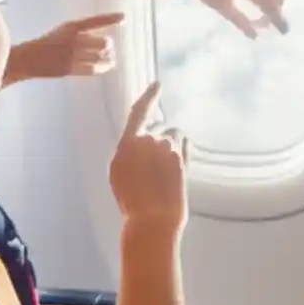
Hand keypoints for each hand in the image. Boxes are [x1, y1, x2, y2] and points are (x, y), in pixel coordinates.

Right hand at [4, 13, 123, 85]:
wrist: (28, 58)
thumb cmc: (47, 43)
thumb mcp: (63, 31)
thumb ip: (81, 32)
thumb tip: (104, 38)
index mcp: (71, 26)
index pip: (95, 20)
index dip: (110, 18)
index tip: (123, 16)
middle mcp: (73, 39)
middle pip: (102, 42)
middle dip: (109, 46)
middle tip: (110, 49)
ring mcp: (71, 54)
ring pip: (99, 56)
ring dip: (109, 58)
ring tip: (112, 59)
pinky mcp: (69, 68)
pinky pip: (92, 69)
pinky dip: (102, 68)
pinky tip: (107, 67)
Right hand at [109, 82, 188, 231]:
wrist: (152, 219)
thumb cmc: (133, 202)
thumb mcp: (119, 175)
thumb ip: (128, 152)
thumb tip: (140, 140)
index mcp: (125, 145)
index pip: (138, 113)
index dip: (149, 97)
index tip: (158, 84)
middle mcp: (144, 140)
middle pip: (158, 129)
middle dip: (160, 142)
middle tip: (156, 170)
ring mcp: (163, 147)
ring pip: (173, 136)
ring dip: (172, 148)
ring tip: (165, 174)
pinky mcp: (179, 156)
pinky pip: (184, 144)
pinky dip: (182, 152)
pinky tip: (176, 172)